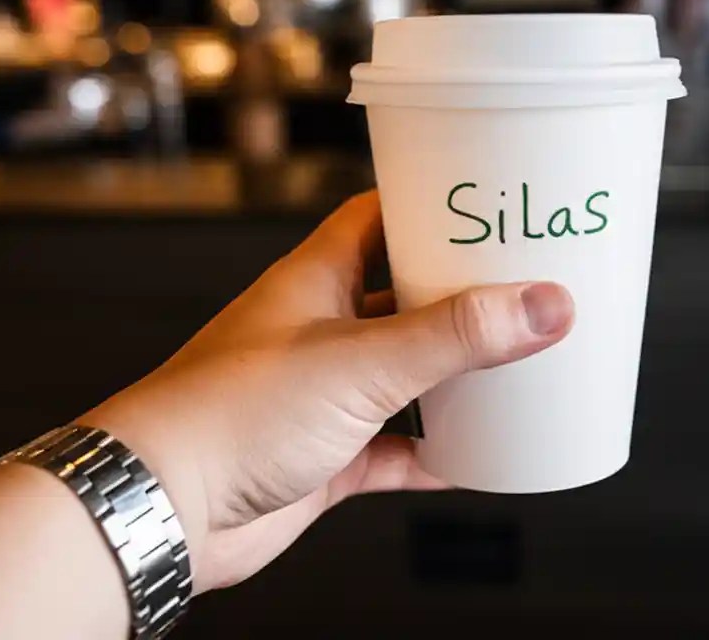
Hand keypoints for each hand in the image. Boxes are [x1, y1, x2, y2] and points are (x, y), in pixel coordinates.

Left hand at [81, 191, 574, 591]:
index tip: (492, 202)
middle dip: (463, 297)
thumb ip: (454, 336)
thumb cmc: (231, 414)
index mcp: (317, 279)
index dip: (433, 205)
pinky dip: (435, 454)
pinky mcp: (325, 457)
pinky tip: (476, 458)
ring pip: (405, 375)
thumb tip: (544, 303)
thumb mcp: (360, 361)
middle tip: (527, 290)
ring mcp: (322, 395)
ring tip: (517, 368)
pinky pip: (395, 450)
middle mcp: (320, 330)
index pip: (380, 217)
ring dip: (454, 377)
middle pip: (405, 297)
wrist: (164, 506)